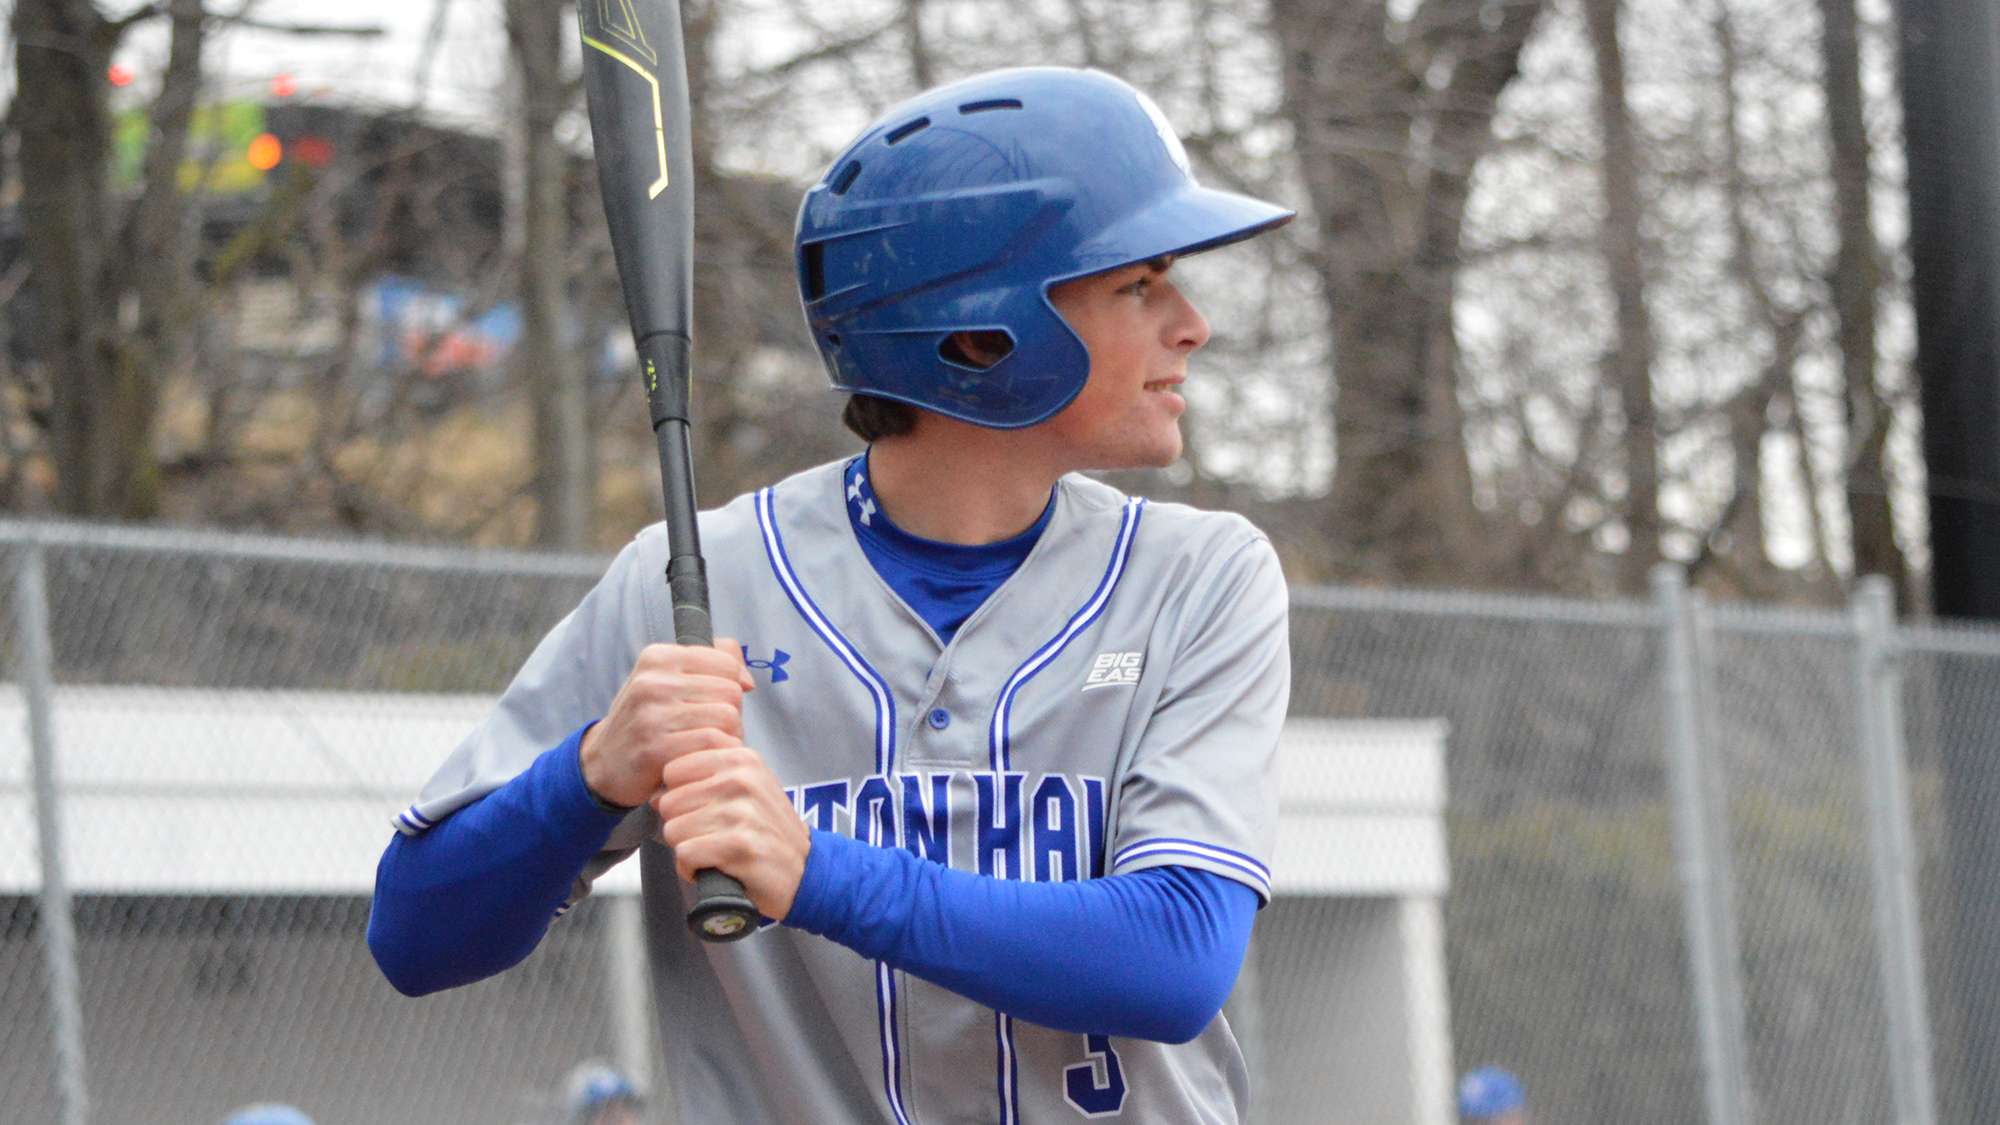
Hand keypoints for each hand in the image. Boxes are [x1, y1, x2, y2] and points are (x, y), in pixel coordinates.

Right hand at [579, 639, 754, 808]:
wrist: (603, 762)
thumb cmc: (646, 720)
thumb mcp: (668, 681)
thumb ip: (711, 664)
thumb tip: (747, 680)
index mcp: (658, 657)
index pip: (726, 663)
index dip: (732, 686)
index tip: (717, 703)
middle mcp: (653, 680)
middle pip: (730, 692)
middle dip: (732, 715)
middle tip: (715, 730)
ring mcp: (653, 713)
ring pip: (726, 717)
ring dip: (729, 737)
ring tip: (710, 744)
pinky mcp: (656, 746)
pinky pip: (712, 743)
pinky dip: (717, 754)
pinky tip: (704, 758)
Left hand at [654, 746, 811, 920]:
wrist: (805, 871)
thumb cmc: (765, 831)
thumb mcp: (745, 789)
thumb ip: (704, 780)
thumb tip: (655, 796)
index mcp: (740, 758)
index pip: (673, 769)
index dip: (680, 797)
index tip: (704, 812)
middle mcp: (741, 778)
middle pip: (669, 802)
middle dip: (681, 826)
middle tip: (710, 837)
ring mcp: (741, 812)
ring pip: (673, 830)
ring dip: (687, 849)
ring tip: (716, 852)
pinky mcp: (739, 846)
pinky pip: (685, 855)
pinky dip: (693, 869)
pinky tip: (716, 868)